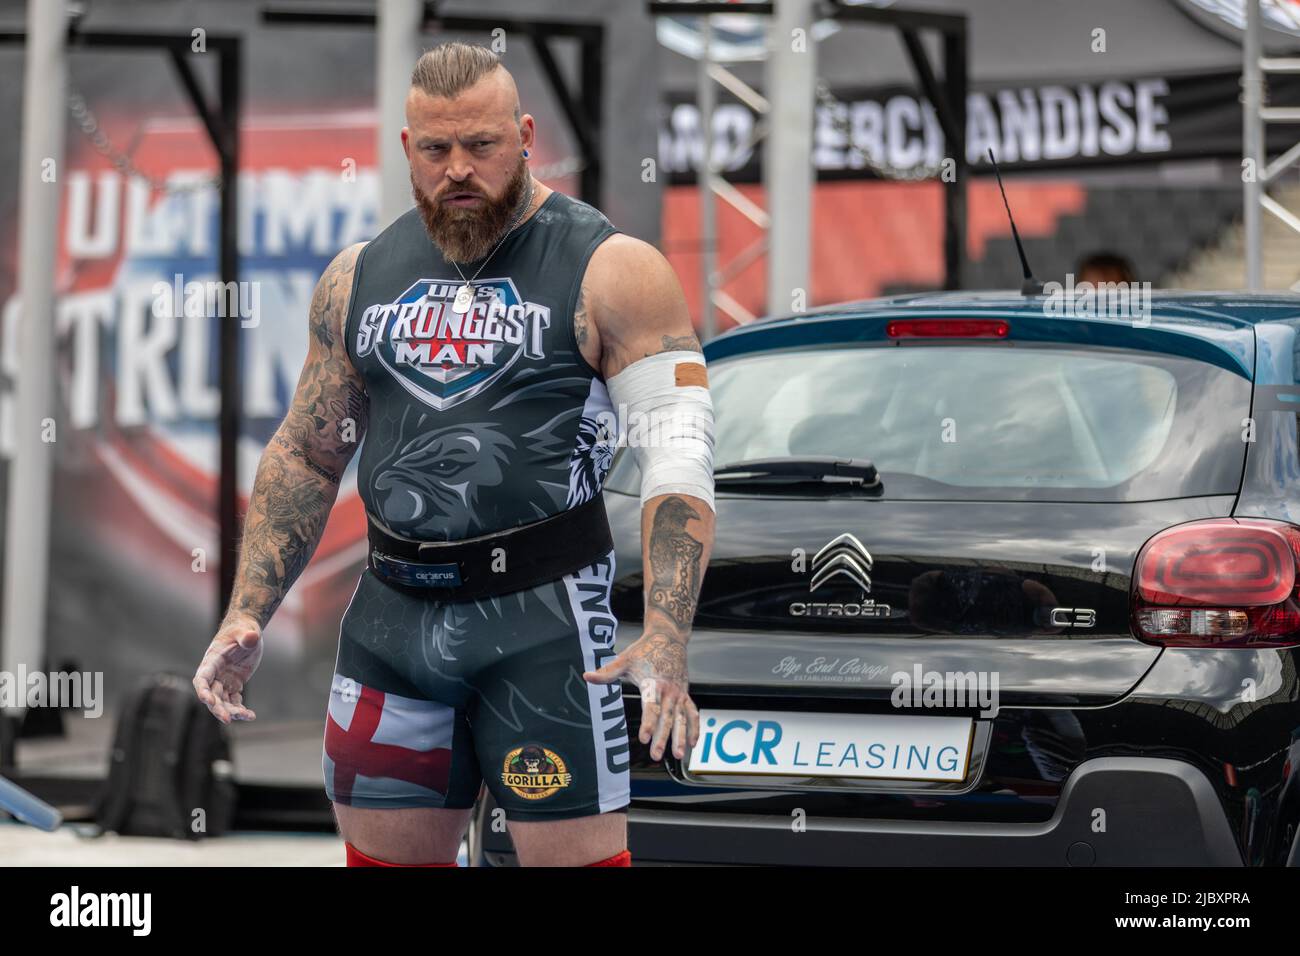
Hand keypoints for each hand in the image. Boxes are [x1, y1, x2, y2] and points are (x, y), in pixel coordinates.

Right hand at [193, 615, 262, 723]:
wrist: (247, 633)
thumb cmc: (242, 629)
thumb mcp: (246, 630)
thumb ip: (246, 635)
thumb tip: (251, 637)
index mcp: (212, 661)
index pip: (202, 678)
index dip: (203, 690)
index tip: (208, 701)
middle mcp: (215, 674)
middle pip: (211, 695)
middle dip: (218, 708)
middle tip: (228, 719)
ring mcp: (224, 681)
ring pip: (223, 701)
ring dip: (231, 711)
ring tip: (246, 716)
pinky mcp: (234, 685)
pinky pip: (234, 701)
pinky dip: (240, 709)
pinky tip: (250, 716)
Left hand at [583, 630, 699, 760]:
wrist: (669, 638)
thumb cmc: (645, 650)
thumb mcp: (625, 659)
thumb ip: (607, 672)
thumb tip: (587, 676)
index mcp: (653, 683)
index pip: (651, 708)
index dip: (648, 724)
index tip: (643, 739)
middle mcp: (669, 691)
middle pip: (665, 717)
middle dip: (662, 737)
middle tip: (655, 755)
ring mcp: (679, 694)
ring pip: (681, 719)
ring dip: (680, 737)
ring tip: (679, 756)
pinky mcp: (685, 695)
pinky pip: (692, 713)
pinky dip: (694, 728)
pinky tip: (692, 744)